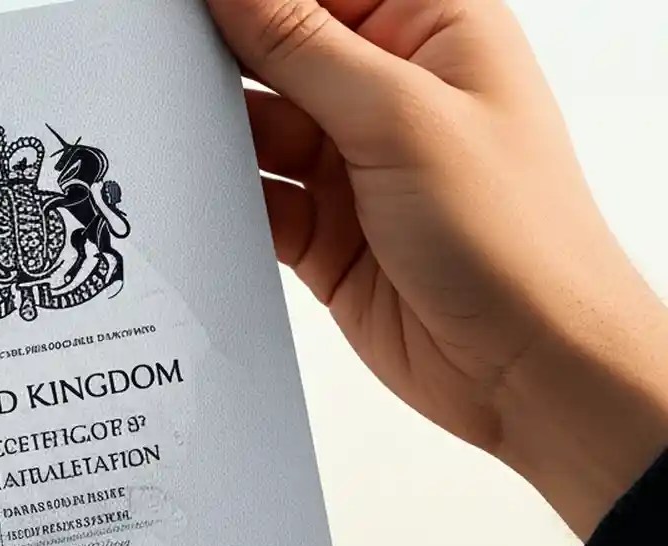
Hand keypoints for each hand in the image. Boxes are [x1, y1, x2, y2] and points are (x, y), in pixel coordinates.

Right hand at [206, 0, 667, 538]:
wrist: (530, 369)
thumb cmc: (515, 236)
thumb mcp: (401, 116)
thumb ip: (303, 47)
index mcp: (432, 30)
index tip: (190, 7)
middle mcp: (390, 91)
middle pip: (281, 49)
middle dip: (224, 54)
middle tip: (155, 52)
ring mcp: (353, 163)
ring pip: (258, 124)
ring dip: (216, 128)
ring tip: (160, 120)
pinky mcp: (324, 230)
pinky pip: (254, 196)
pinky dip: (222, 194)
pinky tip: (188, 186)